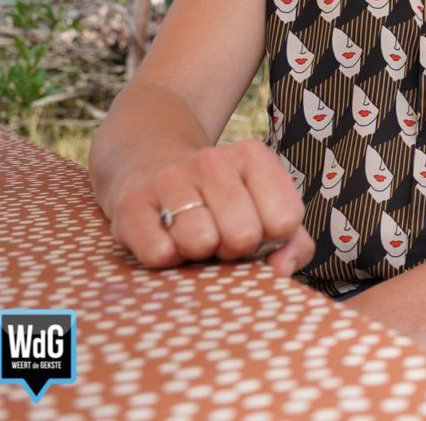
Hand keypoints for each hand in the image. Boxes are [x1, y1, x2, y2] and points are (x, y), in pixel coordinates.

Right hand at [107, 138, 314, 278]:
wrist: (154, 173)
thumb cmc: (224, 206)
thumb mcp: (268, 213)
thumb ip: (294, 244)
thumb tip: (281, 270)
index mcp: (254, 156)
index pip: (285, 219)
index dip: (271, 237)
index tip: (256, 228)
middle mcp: (212, 159)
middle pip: (244, 234)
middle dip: (235, 248)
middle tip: (221, 236)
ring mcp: (168, 178)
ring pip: (200, 242)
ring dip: (199, 253)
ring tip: (194, 236)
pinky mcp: (131, 204)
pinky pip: (159, 253)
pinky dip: (166, 259)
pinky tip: (166, 240)